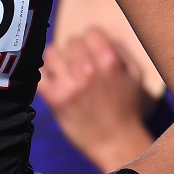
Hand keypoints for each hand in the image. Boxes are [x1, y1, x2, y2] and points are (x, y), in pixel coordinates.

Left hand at [38, 29, 155, 171]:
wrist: (116, 142)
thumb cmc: (127, 108)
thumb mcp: (135, 76)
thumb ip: (121, 50)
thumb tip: (102, 36)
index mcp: (109, 61)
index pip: (90, 32)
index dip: (91, 40)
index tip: (91, 51)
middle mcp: (88, 69)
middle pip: (70, 41)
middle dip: (75, 51)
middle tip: (79, 64)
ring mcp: (70, 84)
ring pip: (51, 52)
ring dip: (56, 60)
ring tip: (63, 70)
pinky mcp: (56, 99)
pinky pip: (38, 74)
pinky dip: (42, 75)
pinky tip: (50, 80)